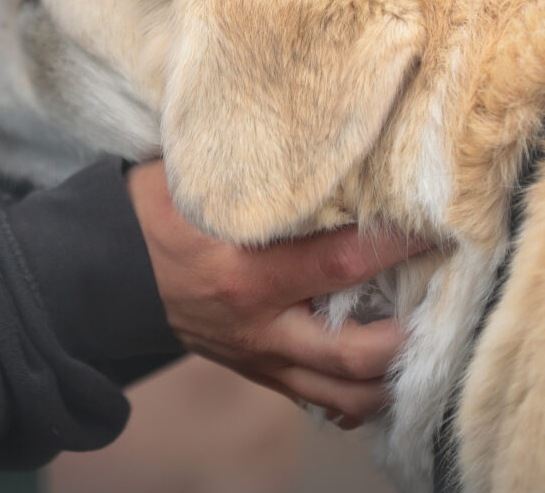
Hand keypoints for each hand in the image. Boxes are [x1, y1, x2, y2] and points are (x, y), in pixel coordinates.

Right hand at [127, 160, 427, 428]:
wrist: (101, 274)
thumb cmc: (152, 214)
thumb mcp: (203, 184)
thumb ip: (265, 176)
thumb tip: (323, 144)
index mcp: (247, 273)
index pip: (343, 260)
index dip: (397, 244)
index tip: (436, 226)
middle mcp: (259, 327)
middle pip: (355, 355)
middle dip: (408, 336)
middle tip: (443, 302)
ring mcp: (256, 358)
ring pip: (341, 395)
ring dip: (387, 378)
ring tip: (421, 344)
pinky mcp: (252, 372)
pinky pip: (314, 401)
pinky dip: (351, 393)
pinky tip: (375, 370)